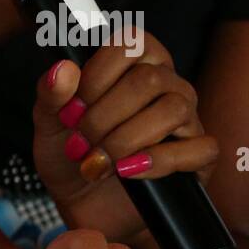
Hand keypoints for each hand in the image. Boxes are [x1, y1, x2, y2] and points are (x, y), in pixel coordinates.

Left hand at [32, 31, 218, 245]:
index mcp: (133, 62)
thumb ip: (51, 93)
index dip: (97, 75)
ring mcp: (188, 119)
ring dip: (127, 139)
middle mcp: (167, 83)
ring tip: (98, 161)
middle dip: (105, 115)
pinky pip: (199, 148)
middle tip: (79, 142)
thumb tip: (63, 69)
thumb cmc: (70, 153)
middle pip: (150, 79)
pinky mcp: (200, 157)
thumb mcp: (48, 122)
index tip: (71, 108)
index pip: (130, 42)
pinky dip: (159, 161)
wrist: (84, 205)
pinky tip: (129, 172)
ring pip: (174, 109)